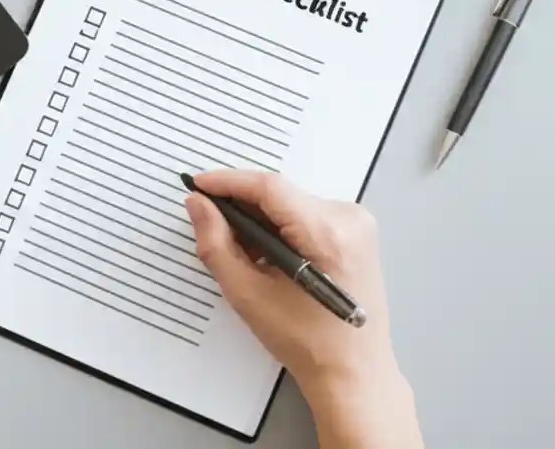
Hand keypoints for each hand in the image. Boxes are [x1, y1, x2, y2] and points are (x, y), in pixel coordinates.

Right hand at [185, 170, 421, 448]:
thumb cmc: (310, 343)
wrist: (353, 371)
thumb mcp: (249, 294)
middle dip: (241, 205)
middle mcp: (349, 219)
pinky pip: (307, 214)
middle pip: (280, 194)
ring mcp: (357, 224)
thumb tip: (198, 206)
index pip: (269, 188)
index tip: (198, 185)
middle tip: (211, 224)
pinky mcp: (356, 232)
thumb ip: (217, 244)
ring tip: (240, 250)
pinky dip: (281, 226)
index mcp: (329, 233)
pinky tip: (266, 253)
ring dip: (260, 219)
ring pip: (291, 203)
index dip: (228, 182)